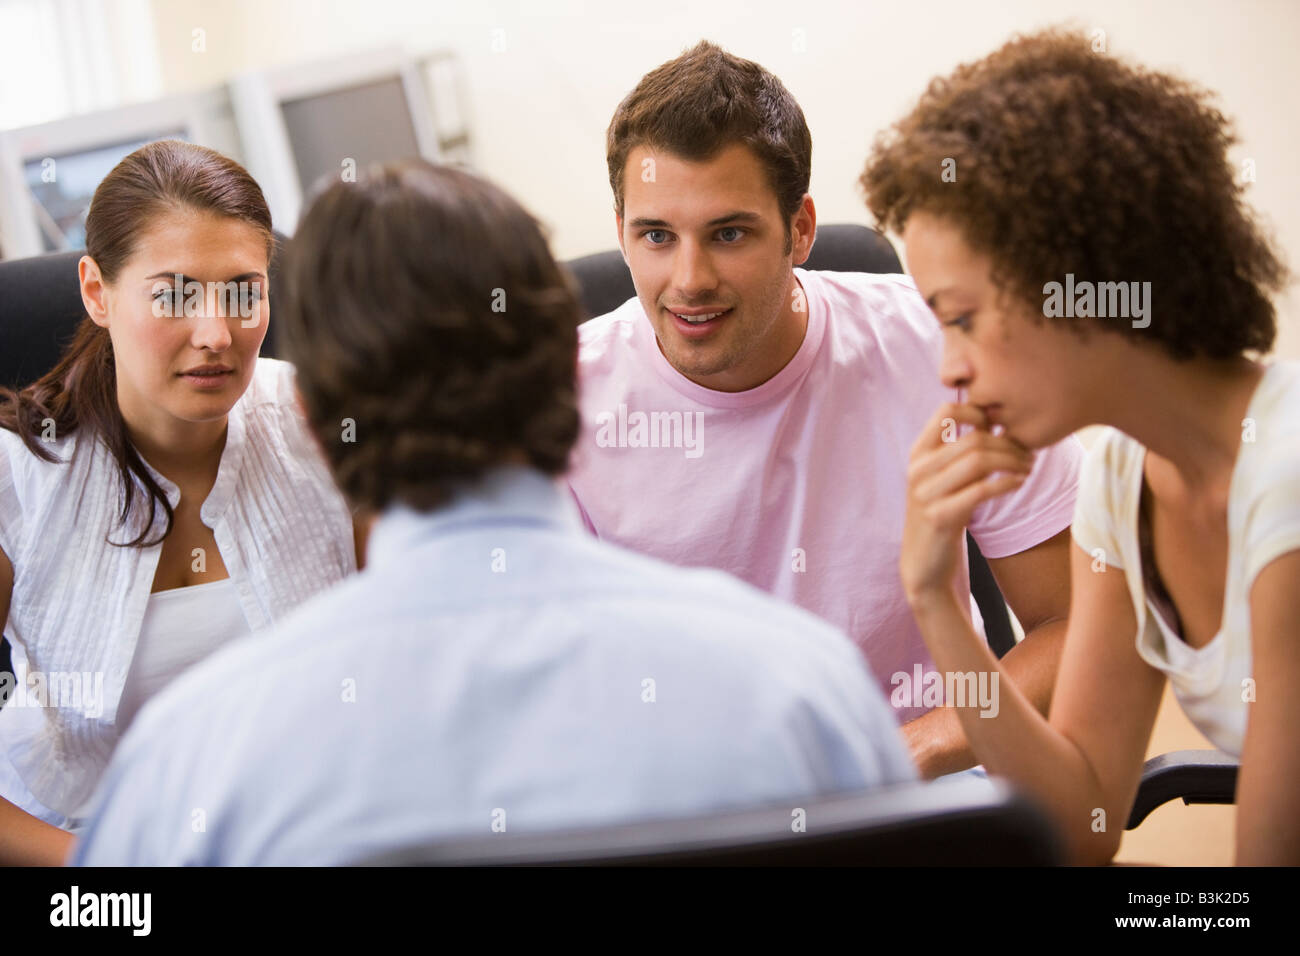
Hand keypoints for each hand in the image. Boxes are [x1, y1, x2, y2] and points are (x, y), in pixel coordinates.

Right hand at [901, 403, 1033, 602]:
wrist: (924, 562)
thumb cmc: (943, 513)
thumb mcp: (943, 478)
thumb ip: (958, 451)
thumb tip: (996, 420)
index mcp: (918, 453)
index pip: (946, 412)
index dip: (978, 411)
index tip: (999, 427)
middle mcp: (918, 469)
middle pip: (972, 438)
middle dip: (1008, 443)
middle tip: (1028, 453)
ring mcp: (926, 493)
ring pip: (978, 460)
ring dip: (1012, 461)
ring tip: (1027, 467)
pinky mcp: (940, 516)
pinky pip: (981, 490)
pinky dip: (1006, 482)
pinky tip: (1019, 483)